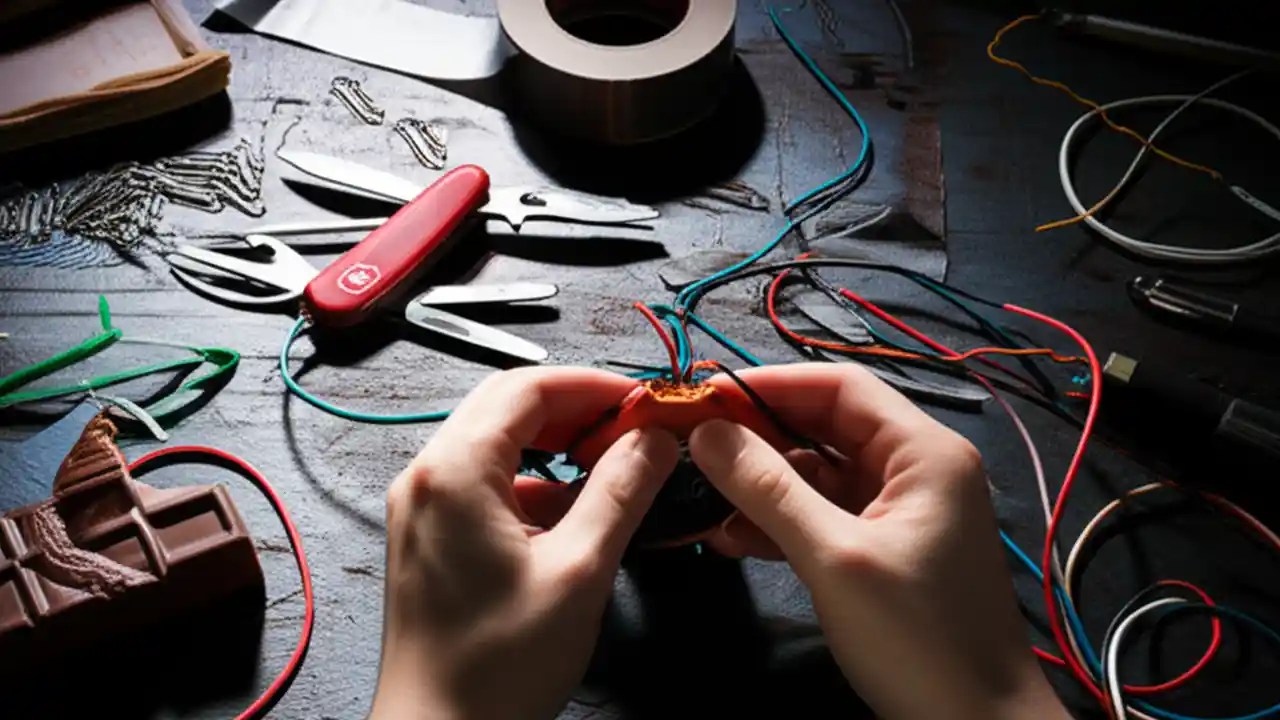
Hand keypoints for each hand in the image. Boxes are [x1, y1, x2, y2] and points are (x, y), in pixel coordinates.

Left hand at [369, 367, 678, 719]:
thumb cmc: (500, 664)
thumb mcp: (579, 571)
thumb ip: (620, 491)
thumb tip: (655, 437)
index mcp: (454, 470)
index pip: (527, 386)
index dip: (592, 384)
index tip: (644, 400)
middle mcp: (426, 475)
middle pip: (505, 406)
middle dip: (574, 408)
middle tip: (633, 427)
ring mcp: (421, 506)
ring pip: (494, 442)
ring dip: (554, 444)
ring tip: (612, 465)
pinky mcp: (428, 536)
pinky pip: (482, 483)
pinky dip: (531, 481)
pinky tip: (573, 511)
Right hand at [688, 364, 1068, 719]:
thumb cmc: (917, 638)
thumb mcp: (835, 558)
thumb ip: (769, 490)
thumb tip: (706, 432)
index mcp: (923, 452)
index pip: (838, 386)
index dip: (767, 385)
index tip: (700, 398)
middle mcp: (916, 468)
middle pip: (824, 426)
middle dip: (757, 438)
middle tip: (691, 448)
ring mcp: (901, 511)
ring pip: (818, 474)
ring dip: (762, 486)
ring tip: (703, 503)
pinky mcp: (885, 549)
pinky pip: (825, 516)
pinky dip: (781, 523)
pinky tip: (733, 539)